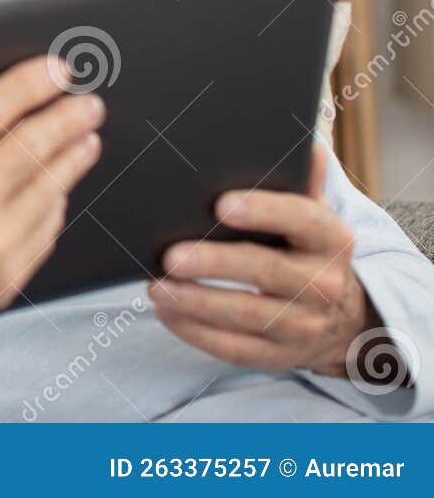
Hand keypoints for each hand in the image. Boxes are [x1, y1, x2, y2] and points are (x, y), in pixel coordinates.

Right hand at [0, 46, 105, 415]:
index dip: (30, 83)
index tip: (56, 68)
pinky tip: (60, 184)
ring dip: (73, 155)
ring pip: (49, 186)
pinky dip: (58, 200)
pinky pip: (46, 228)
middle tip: (88, 100)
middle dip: (67, 116)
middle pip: (33, 144)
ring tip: (85, 136)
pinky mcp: (4, 279)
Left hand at [149, 141, 373, 377]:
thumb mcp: (311, 212)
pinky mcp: (280, 356)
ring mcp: (303, 325)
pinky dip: (196, 331)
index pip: (303, 219)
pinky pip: (235, 347)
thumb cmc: (305, 249)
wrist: (342, 317)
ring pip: (247, 315)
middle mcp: (324, 284)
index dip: (264, 211)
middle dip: (215, 264)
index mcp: (331, 238)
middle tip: (170, 255)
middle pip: (267, 272)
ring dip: (197, 302)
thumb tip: (298, 141)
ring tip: (156, 286)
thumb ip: (300, 178)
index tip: (220, 204)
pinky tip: (166, 312)